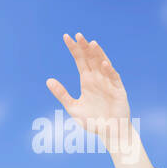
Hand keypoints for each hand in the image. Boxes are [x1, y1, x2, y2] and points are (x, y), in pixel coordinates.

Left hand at [45, 33, 131, 149]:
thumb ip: (61, 94)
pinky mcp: (118, 91)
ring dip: (98, 54)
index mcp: (87, 81)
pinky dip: (109, 71)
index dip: (74, 49)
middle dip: (84, 47)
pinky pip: (114, 78)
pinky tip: (103, 63)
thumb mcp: (72, 107)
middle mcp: (98, 79)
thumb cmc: (92, 120)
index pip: (80, 61)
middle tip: (78, 35)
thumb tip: (48, 80)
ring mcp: (108, 83)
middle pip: (90, 59)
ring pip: (103, 65)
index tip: (66, 37)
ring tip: (91, 43)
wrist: (109, 132)